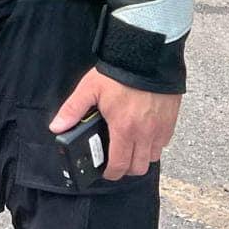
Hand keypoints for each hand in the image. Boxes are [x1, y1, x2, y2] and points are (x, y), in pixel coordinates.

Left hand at [50, 68, 181, 181]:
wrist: (147, 55)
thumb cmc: (120, 73)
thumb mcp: (89, 89)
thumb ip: (73, 110)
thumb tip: (57, 127)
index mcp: (124, 129)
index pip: (119, 165)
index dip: (110, 173)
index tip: (105, 170)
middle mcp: (145, 133)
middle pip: (138, 168)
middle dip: (126, 168)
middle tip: (116, 159)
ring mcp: (160, 128)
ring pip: (153, 157)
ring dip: (141, 156)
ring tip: (129, 145)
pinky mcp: (170, 121)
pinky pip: (163, 143)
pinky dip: (154, 144)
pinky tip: (143, 133)